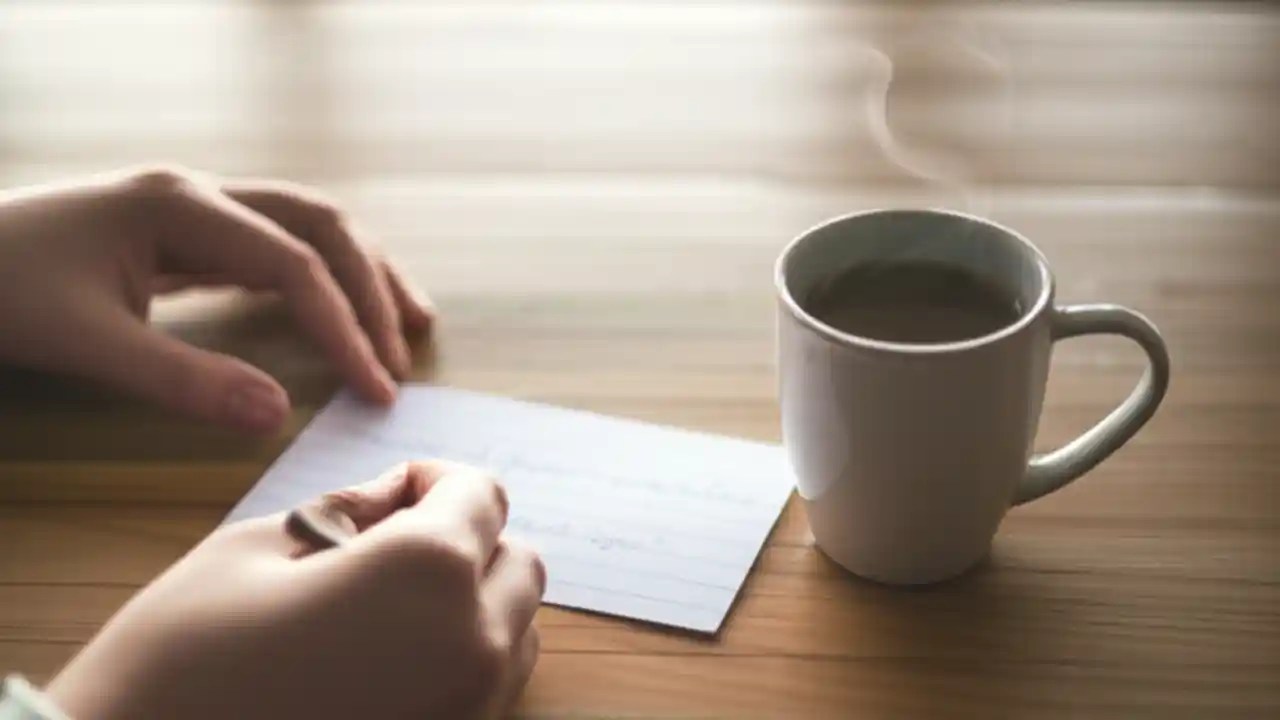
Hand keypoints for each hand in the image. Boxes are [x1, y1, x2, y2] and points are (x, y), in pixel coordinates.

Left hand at [0, 165, 434, 432]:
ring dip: (361, 272)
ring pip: (305, 226)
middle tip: (404, 355)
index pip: (294, 264)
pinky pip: (275, 245)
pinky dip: (321, 277)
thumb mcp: (85, 342)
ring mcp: (193, 208)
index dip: (344, 327)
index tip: (375, 388)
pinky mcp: (183, 232)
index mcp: (181, 206)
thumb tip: (276, 417)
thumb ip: (182, 380)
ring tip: (408, 322)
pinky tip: (334, 309)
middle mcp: (201, 194)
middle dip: (373, 287)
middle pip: (320, 223)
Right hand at [47, 460, 545, 719]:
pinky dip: (461, 659)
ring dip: (474, 603)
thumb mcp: (254, 553)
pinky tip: (385, 662)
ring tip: (385, 610)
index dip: (436, 479)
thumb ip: (346, 512)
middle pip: (517, 563)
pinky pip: (490, 691)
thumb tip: (396, 493)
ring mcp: (469, 711)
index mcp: (429, 572)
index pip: (482, 495)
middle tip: (385, 548)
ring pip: (517, 631)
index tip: (390, 493)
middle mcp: (473, 644)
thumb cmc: (178, 661)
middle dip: (467, 539)